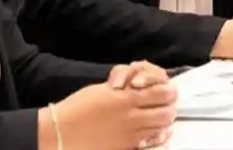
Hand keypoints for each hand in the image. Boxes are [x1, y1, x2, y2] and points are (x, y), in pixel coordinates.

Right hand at [42, 62, 176, 149]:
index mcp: (126, 97)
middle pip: (166, 112)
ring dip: (165, 122)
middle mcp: (132, 115)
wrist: (62, 131)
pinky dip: (157, 137)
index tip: (168, 90)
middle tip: (168, 105)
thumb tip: (139, 90)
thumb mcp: (103, 90)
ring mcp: (130, 133)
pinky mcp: (126, 147)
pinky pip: (150, 142)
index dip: (167, 91)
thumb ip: (124, 90)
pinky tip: (156, 133)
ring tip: (162, 119)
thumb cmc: (78, 106)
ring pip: (161, 128)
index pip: (159, 92)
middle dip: (170, 107)